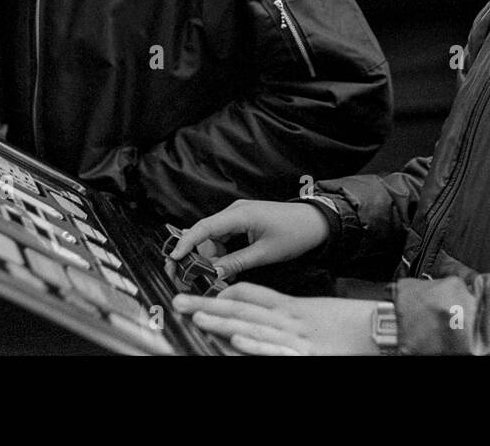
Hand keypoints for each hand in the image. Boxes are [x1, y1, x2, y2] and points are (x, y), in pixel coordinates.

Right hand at [169, 199, 329, 278]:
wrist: (316, 221)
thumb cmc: (295, 234)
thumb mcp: (265, 253)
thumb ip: (237, 263)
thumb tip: (213, 275)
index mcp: (240, 214)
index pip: (205, 228)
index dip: (186, 243)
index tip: (173, 258)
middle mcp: (235, 211)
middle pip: (205, 234)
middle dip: (195, 255)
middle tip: (185, 275)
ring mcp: (238, 215)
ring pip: (213, 238)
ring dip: (210, 257)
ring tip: (210, 277)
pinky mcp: (243, 221)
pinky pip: (224, 238)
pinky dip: (221, 253)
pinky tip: (224, 268)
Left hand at [173, 283, 380, 354]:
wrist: (385, 328)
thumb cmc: (353, 325)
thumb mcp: (315, 315)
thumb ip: (287, 315)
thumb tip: (255, 324)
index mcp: (293, 308)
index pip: (252, 295)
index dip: (224, 295)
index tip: (200, 295)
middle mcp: (291, 319)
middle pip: (242, 309)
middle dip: (208, 306)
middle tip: (179, 302)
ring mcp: (298, 336)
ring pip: (252, 326)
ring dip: (222, 322)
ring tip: (197, 317)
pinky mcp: (308, 354)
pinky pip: (277, 349)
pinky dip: (257, 344)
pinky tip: (237, 340)